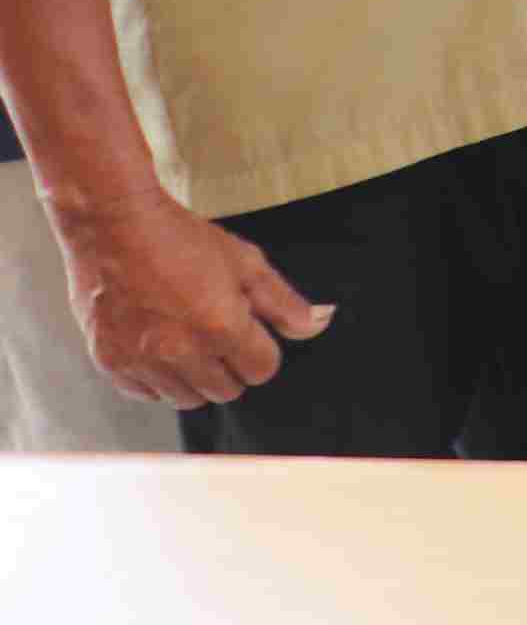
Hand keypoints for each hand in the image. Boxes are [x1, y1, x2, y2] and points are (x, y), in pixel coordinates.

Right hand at [54, 189, 333, 407]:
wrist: (113, 226)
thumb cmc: (182, 240)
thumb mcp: (245, 262)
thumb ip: (284, 303)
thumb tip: (318, 325)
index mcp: (221, 327)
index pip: (262, 370)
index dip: (261, 351)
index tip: (248, 333)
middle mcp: (180, 352)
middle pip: (225, 391)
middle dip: (230, 367)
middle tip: (217, 335)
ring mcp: (142, 360)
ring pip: (186, 399)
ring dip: (194, 378)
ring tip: (187, 341)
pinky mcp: (110, 362)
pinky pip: (146, 394)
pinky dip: (157, 380)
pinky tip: (158, 348)